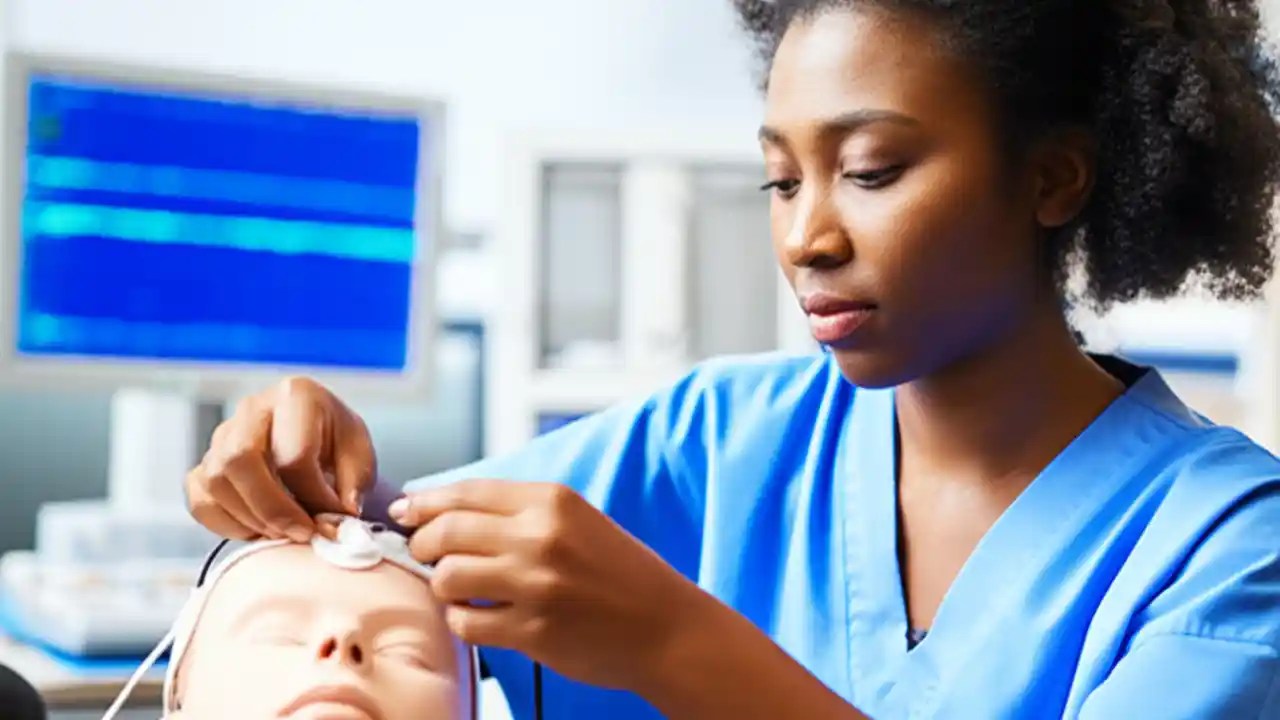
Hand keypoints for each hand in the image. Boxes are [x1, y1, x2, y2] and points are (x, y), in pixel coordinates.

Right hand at [185, 377, 376, 541]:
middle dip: (272, 508)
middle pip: (240, 459)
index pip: (294, 454)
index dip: (314, 497)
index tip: (332, 520)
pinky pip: (199, 497)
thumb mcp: (359, 453)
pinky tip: (256, 530)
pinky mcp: (206, 461)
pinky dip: (224, 523)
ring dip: (250, 518)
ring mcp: (223, 433)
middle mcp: (252, 408)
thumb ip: (353, 485)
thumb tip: (335, 519)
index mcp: (296, 395)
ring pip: (216, 480)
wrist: (315, 436)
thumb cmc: (337, 443)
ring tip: (283, 532)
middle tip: (300, 533)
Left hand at [391, 479, 708, 691]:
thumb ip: (517, 512)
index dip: (425, 502)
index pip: (466, 492)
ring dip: (442, 585)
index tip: (406, 512)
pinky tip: (477, 616)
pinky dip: (462, 621)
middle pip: (446, 532)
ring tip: (458, 589)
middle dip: (423, 543)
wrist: (664, 626)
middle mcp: (540, 537)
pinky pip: (466, 623)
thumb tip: (443, 510)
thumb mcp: (576, 520)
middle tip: (424, 554)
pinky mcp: (532, 631)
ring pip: (448, 577)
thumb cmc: (618, 572)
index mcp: (552, 501)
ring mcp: (535, 586)